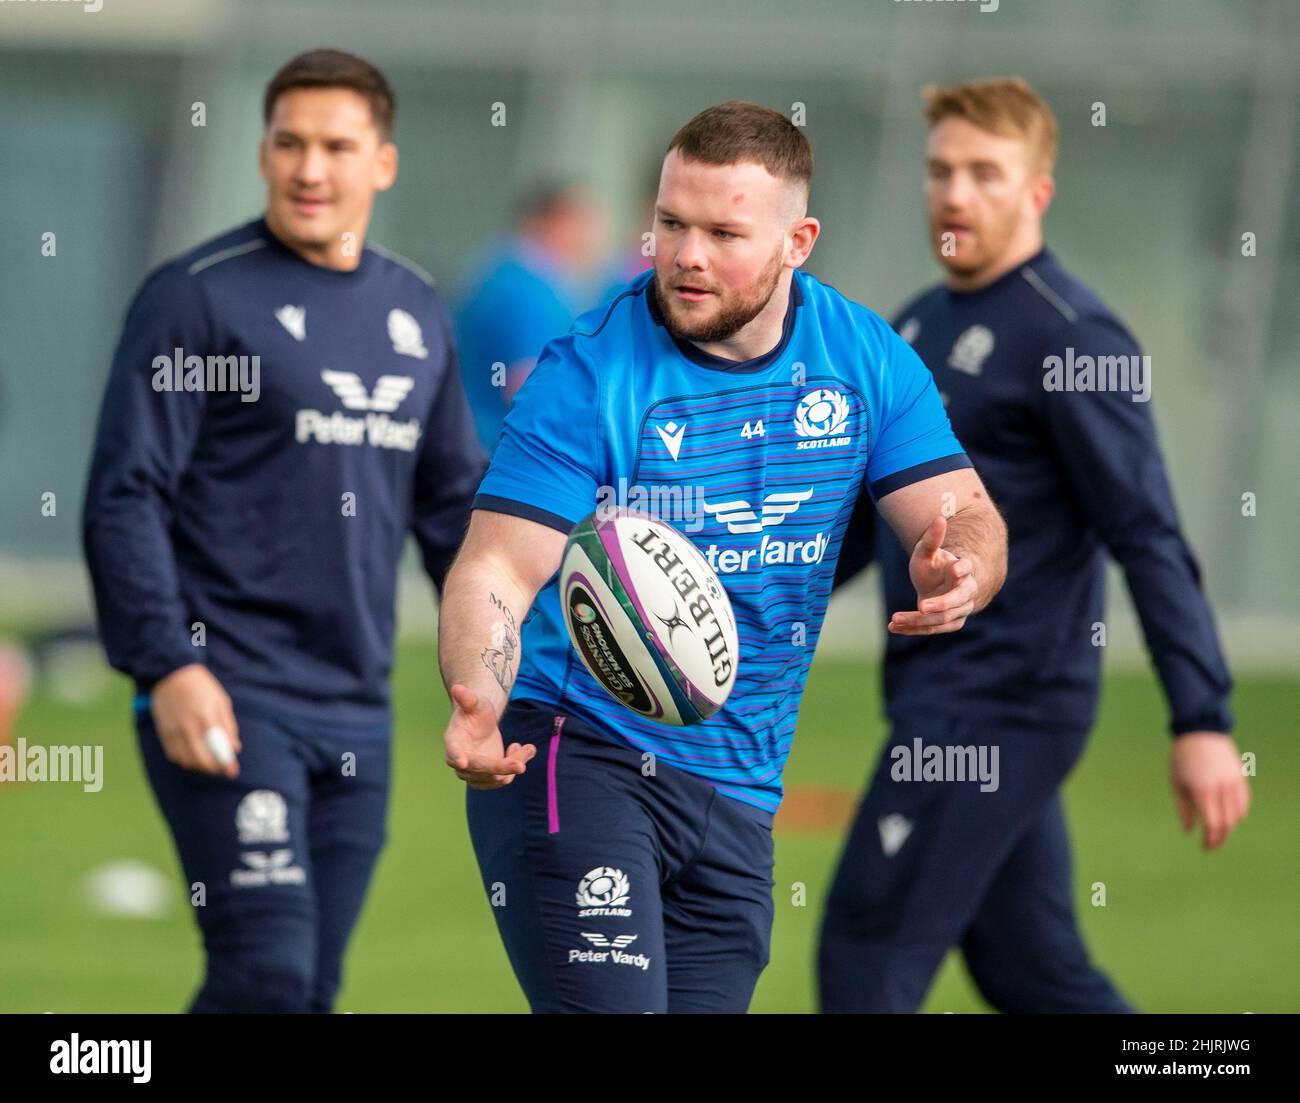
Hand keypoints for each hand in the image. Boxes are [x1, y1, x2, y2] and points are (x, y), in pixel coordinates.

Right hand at [149, 664, 240, 776]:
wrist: (171, 674)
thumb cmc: (201, 686)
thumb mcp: (222, 702)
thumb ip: (229, 726)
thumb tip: (235, 748)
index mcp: (207, 720)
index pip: (218, 750)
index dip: (226, 764)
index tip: (233, 772)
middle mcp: (189, 729)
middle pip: (201, 761)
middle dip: (214, 769)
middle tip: (222, 768)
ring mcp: (174, 732)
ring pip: (186, 761)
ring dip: (199, 766)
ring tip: (208, 763)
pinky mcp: (163, 733)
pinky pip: (173, 755)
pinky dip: (184, 760)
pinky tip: (192, 756)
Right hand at [443, 684, 534, 789]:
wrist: (481, 723)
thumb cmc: (475, 711)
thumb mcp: (474, 702)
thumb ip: (467, 698)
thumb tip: (457, 687)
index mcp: (454, 742)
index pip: (453, 751)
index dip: (457, 756)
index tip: (463, 762)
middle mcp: (461, 762)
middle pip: (482, 769)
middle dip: (502, 767)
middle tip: (521, 764)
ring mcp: (474, 773)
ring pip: (497, 777)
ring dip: (516, 762)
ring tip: (526, 747)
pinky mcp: (488, 778)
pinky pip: (505, 779)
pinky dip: (517, 765)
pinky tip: (520, 749)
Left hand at [889, 515, 977, 635]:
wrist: (938, 585)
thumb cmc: (934, 565)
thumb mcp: (927, 552)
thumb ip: (932, 539)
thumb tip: (939, 518)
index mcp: (963, 571)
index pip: (967, 570)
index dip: (962, 569)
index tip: (956, 568)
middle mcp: (966, 593)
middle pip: (957, 602)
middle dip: (940, 604)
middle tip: (922, 606)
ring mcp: (959, 610)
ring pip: (942, 619)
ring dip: (918, 621)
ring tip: (894, 619)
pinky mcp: (949, 623)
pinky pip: (931, 629)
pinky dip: (912, 629)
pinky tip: (892, 627)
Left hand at [1170, 732, 1250, 849]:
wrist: (1200, 732)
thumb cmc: (1182, 759)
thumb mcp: (1176, 784)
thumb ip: (1184, 809)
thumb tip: (1189, 831)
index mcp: (1202, 790)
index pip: (1212, 823)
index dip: (1210, 839)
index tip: (1205, 847)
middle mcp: (1221, 788)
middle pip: (1227, 822)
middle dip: (1220, 837)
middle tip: (1211, 845)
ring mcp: (1233, 782)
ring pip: (1238, 814)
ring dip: (1230, 827)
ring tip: (1218, 832)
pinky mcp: (1240, 777)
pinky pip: (1244, 802)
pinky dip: (1239, 814)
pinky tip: (1230, 818)